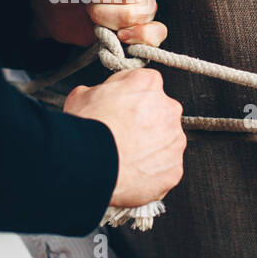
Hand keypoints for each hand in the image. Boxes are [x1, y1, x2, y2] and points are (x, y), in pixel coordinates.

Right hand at [62, 67, 184, 208]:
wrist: (88, 166)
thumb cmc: (87, 131)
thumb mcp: (82, 96)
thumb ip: (101, 92)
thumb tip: (99, 96)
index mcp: (148, 85)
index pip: (146, 84)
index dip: (130, 97)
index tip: (121, 107)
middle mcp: (168, 109)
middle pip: (160, 113)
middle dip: (144, 123)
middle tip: (122, 134)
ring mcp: (174, 141)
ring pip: (165, 143)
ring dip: (150, 148)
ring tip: (124, 156)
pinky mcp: (173, 169)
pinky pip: (165, 169)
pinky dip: (152, 173)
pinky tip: (131, 172)